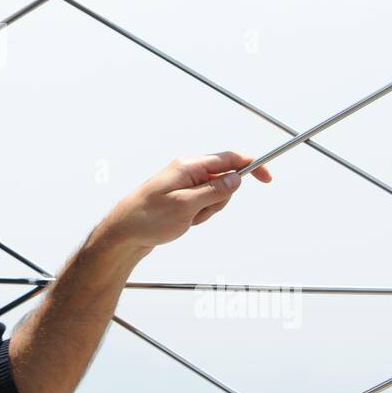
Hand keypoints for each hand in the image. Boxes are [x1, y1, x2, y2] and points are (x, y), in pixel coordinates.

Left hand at [95, 151, 273, 260]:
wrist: (123, 234)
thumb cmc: (149, 219)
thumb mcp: (186, 206)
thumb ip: (215, 191)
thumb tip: (237, 179)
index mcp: (189, 166)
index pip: (229, 159)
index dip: (251, 166)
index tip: (268, 178)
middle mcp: (187, 171)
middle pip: (224, 181)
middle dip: (219, 201)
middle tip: (197, 213)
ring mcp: (184, 185)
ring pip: (215, 197)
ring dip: (207, 212)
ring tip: (185, 220)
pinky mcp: (181, 198)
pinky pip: (203, 206)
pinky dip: (198, 217)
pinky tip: (181, 223)